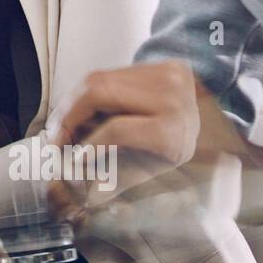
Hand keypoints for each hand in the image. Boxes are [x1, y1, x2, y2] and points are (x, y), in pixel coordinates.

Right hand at [49, 61, 202, 166]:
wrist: (207, 116)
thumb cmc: (173, 148)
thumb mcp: (152, 168)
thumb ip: (118, 179)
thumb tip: (88, 198)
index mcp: (171, 129)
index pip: (118, 129)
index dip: (88, 143)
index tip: (72, 158)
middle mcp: (169, 96)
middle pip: (100, 93)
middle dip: (68, 114)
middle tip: (55, 138)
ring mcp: (162, 75)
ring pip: (96, 80)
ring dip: (70, 103)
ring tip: (62, 126)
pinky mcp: (154, 64)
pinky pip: (104, 74)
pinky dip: (84, 94)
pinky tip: (78, 111)